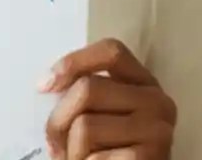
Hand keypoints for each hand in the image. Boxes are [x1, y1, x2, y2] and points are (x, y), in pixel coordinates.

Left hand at [39, 39, 175, 159]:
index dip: (74, 62)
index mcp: (144, 83)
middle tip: (54, 144)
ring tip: (80, 158)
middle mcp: (157, 101)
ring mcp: (157, 130)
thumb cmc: (109, 150)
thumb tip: (47, 85)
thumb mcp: (100, 114)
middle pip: (87, 88)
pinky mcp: (150, 157)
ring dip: (71, 149)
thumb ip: (85, 95)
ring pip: (85, 125)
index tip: (44, 86)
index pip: (111, 52)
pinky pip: (95, 157)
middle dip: (58, 120)